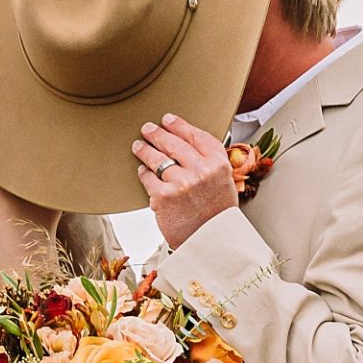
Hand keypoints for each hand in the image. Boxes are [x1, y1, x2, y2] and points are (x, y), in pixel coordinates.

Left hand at [133, 113, 237, 249]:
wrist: (211, 242)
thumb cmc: (217, 212)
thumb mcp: (224, 181)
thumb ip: (209, 161)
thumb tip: (187, 140)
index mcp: (218, 163)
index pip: (195, 135)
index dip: (178, 125)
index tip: (168, 119)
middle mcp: (200, 171)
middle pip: (172, 143)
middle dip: (156, 133)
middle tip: (147, 129)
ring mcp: (180, 183)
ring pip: (156, 158)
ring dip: (144, 150)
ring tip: (138, 146)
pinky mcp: (163, 197)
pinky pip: (148, 178)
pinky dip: (144, 173)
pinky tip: (142, 170)